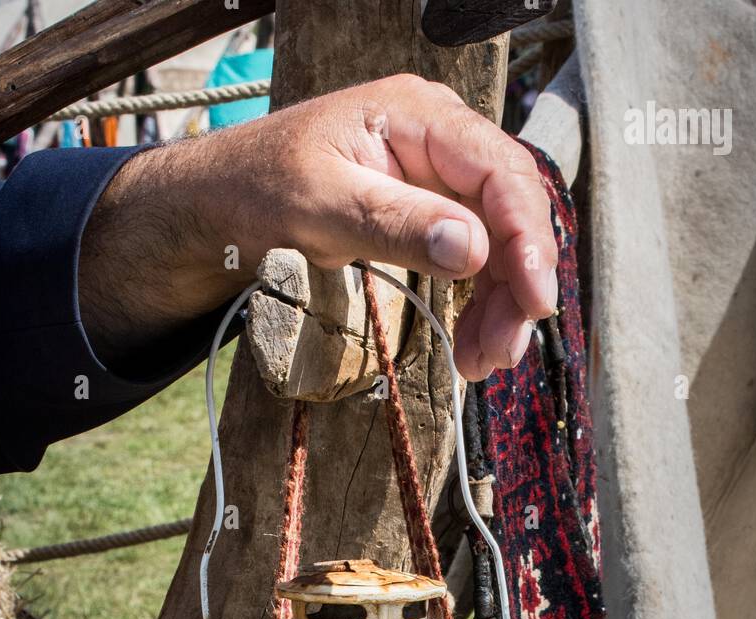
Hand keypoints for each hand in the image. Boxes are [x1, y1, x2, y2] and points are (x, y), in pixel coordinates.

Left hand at [80, 75, 557, 379]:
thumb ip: (396, 225)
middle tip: (502, 352)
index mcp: (419, 117)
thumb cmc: (257, 188)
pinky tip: (469, 345)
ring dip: (500, 306)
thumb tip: (475, 250)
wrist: (220, 200)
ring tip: (481, 363)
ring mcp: (438, 177)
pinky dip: (478, 305)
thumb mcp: (321, 207)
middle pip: (511, 211)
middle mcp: (441, 140)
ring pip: (499, 243)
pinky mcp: (430, 213)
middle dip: (517, 285)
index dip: (527, 239)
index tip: (535, 302)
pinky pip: (474, 260)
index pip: (501, 173)